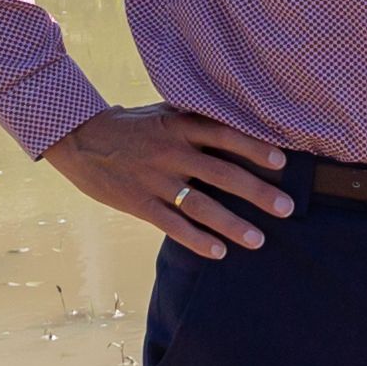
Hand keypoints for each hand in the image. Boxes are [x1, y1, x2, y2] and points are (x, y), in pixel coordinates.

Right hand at [54, 104, 292, 257]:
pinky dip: (196, 240)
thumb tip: (237, 123)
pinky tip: (218, 252)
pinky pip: (172, 225)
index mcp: (179, 126)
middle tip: (287, 208)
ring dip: (232, 225)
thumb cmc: (130, 125)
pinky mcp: (139, 203)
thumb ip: (195, 120)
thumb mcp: (163, 113)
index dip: (255, 148)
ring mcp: (155, 179)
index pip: (226, 135)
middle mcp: (172, 152)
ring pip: (201, 205)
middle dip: (258, 192)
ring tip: (258, 240)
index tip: (282, 163)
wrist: (80, 138)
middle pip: (223, 174)